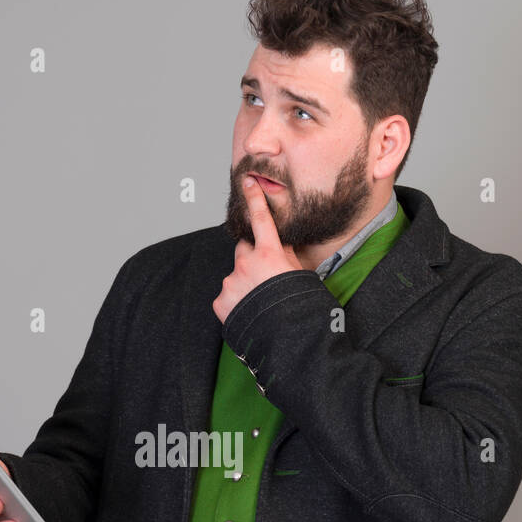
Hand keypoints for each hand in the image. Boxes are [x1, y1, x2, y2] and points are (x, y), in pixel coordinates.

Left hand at [212, 174, 302, 323]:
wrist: (286, 339)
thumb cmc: (299, 306)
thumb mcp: (301, 275)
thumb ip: (286, 257)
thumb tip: (279, 246)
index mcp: (269, 254)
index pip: (261, 219)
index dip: (254, 199)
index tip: (247, 182)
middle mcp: (246, 264)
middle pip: (244, 250)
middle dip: (252, 258)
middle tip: (265, 278)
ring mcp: (230, 283)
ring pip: (235, 276)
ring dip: (244, 284)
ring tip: (259, 303)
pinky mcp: (220, 301)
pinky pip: (227, 297)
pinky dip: (235, 303)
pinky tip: (249, 313)